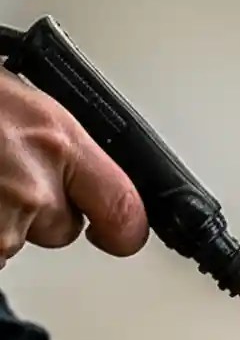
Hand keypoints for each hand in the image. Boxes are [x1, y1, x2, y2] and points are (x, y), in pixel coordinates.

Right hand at [0, 70, 146, 268]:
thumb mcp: (14, 99)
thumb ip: (53, 140)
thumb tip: (77, 161)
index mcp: (55, 137)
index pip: (126, 206)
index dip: (124, 231)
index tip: (123, 237)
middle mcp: (34, 182)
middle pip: (60, 227)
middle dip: (36, 211)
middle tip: (1, 170)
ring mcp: (3, 217)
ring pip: (16, 240)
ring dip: (0, 218)